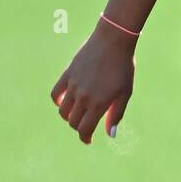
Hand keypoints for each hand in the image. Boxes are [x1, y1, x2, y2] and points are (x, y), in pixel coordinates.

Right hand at [50, 20, 136, 144]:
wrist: (113, 42)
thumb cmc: (123, 68)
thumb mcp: (125, 93)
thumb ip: (116, 114)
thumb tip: (110, 134)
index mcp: (99, 103)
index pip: (85, 129)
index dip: (86, 138)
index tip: (89, 140)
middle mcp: (83, 96)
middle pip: (73, 122)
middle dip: (80, 127)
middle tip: (87, 125)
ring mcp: (73, 86)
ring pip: (63, 111)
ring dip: (69, 116)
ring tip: (79, 114)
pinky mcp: (67, 75)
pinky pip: (55, 94)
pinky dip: (58, 101)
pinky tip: (66, 102)